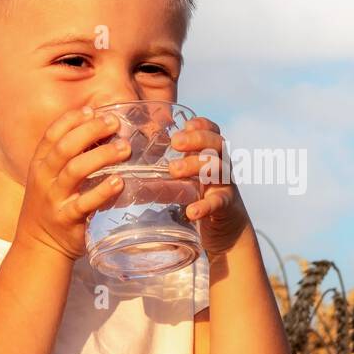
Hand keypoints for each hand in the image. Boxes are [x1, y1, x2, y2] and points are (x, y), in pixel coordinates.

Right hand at [16, 106, 131, 259]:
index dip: (72, 119)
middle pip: (65, 147)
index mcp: (40, 164)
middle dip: (90, 131)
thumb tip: (101, 131)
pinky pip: (84, 203)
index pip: (52, 134)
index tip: (92, 110)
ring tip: (124, 148)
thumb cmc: (52, 204)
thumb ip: (69, 157)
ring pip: (75, 170)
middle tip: (114, 123)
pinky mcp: (66, 219)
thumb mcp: (51, 178)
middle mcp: (44, 178)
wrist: (38, 246)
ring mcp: (54, 199)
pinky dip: (102, 191)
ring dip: (101, 156)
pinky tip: (119, 182)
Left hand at [168, 116, 250, 255]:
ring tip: (173, 170)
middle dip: (197, 139)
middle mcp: (222, 166)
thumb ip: (162, 178)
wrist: (225, 229)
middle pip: (217, 144)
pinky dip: (205, 205)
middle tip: (174, 142)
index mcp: (211, 156)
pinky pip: (219, 202)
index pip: (213, 132)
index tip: (184, 124)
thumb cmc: (200, 199)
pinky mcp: (227, 206)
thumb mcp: (183, 184)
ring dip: (195, 165)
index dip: (202, 125)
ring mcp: (226, 185)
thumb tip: (127, 176)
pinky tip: (191, 211)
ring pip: (218, 168)